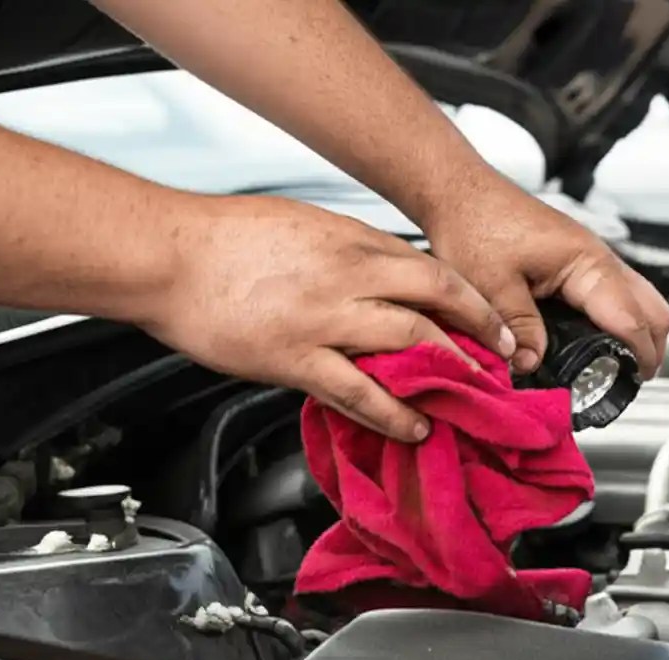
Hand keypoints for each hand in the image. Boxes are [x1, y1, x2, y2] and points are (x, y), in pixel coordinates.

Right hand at [143, 195, 515, 441]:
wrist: (167, 254)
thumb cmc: (226, 236)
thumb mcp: (304, 224)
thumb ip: (350, 248)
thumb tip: (386, 269)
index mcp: (350, 242)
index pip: (430, 269)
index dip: (469, 299)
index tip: (491, 320)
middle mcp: (346, 276)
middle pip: (434, 300)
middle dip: (476, 332)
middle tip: (500, 359)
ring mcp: (323, 318)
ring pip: (407, 342)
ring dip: (448, 371)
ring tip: (471, 395)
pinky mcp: (294, 357)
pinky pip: (358, 390)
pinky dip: (394, 412)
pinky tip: (415, 425)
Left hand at [425, 176, 668, 378]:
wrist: (458, 191)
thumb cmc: (474, 223)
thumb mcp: (492, 286)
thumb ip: (520, 329)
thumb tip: (532, 365)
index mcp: (586, 263)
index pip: (631, 319)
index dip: (638, 356)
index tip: (633, 385)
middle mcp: (598, 257)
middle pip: (652, 308)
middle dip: (650, 348)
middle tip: (632, 381)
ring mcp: (591, 257)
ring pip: (638, 300)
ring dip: (636, 333)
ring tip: (618, 367)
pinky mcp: (577, 260)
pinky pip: (615, 294)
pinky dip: (617, 320)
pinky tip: (595, 341)